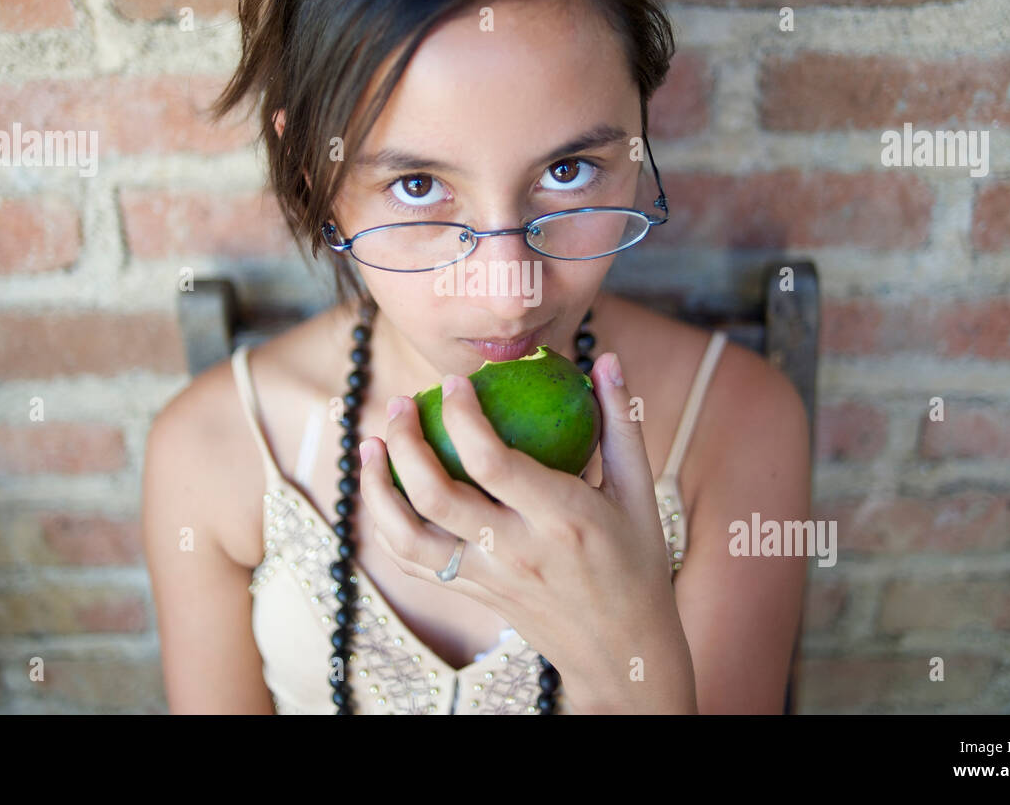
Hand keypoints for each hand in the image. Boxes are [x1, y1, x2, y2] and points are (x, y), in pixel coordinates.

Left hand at [357, 351, 695, 712]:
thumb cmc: (636, 562)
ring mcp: (488, 577)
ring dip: (377, 487)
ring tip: (370, 444)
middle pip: (436, 495)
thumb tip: (607, 358)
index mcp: (562, 517)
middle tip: (401, 403)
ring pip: (409, 536)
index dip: (463, 417)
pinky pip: (413, 561)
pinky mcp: (473, 593)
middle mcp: (517, 550)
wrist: (622, 650)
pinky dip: (386, 525)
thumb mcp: (639, 492)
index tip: (454, 381)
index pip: (493, 462)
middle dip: (405, 441)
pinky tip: (383, 489)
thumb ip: (621, 422)